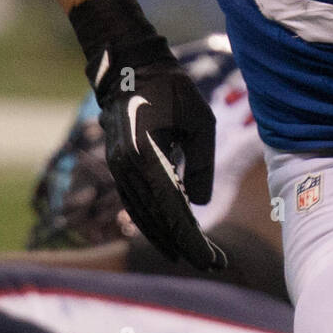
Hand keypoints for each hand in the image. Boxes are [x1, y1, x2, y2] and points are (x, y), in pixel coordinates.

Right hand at [89, 37, 226, 271]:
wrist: (131, 68)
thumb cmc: (172, 89)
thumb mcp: (199, 122)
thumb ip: (201, 164)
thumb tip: (198, 205)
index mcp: (146, 158)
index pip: (173, 212)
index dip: (193, 240)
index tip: (212, 260)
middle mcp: (127, 170)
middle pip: (157, 221)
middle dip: (185, 246)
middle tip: (214, 264)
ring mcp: (118, 170)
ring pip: (143, 217)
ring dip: (168, 238)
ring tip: (196, 255)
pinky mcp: (118, 167)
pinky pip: (136, 204)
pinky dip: (154, 222)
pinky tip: (171, 233)